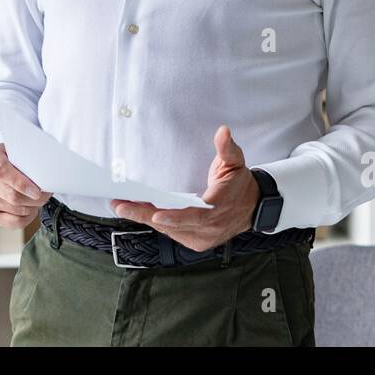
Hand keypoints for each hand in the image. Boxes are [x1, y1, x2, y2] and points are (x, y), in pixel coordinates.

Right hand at [0, 143, 51, 227]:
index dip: (20, 183)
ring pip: (14, 209)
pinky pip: (12, 222)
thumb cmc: (11, 158)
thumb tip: (45, 172)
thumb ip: (27, 158)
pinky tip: (30, 209)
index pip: (1, 171)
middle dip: (33, 199)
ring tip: (37, 199)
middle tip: (46, 195)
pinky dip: (26, 218)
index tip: (36, 191)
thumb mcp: (18, 150)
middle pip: (10, 195)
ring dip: (32, 207)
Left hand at [110, 125, 258, 252]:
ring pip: (171, 231)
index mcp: (220, 206)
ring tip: (123, 208)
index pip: (197, 215)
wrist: (252, 207)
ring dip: (146, 220)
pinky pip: (173, 235)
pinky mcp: (197, 242)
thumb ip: (227, 148)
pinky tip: (140, 214)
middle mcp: (211, 227)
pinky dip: (157, 224)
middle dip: (146, 216)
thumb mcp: (235, 162)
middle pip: (175, 224)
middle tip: (122, 207)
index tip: (156, 215)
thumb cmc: (239, 183)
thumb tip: (222, 131)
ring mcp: (204, 238)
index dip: (176, 217)